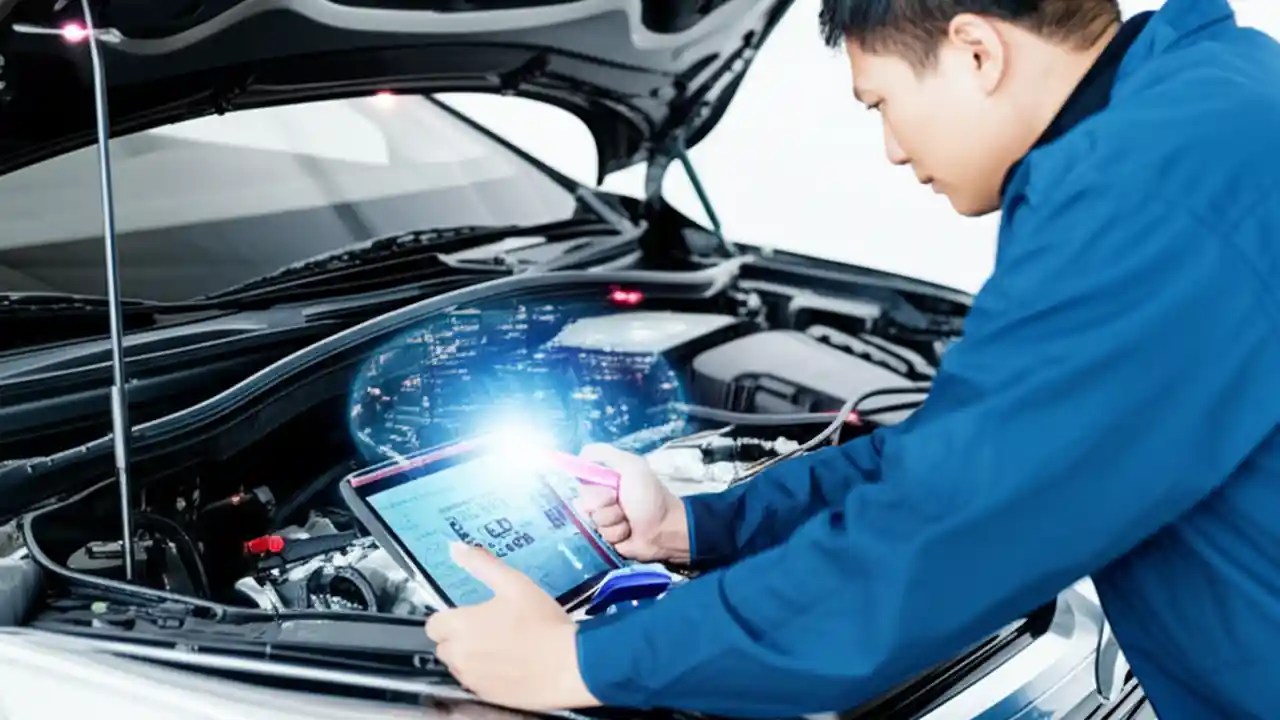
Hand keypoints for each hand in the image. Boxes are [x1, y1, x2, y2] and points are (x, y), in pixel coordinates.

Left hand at [424, 542, 599, 710]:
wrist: (568, 665)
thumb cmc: (541, 620)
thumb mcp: (513, 583)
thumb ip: (481, 564)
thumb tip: (454, 547)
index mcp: (459, 626)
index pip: (433, 624)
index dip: (451, 617)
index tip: (472, 614)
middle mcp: (458, 656)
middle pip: (444, 647)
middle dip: (459, 638)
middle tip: (490, 628)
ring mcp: (471, 680)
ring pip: (459, 667)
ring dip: (471, 657)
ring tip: (502, 647)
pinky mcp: (486, 697)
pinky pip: (475, 683)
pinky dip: (485, 675)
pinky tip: (510, 666)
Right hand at [577, 444, 689, 563]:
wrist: (665, 527)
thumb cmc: (649, 495)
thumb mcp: (630, 465)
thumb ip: (603, 453)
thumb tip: (580, 455)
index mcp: (604, 478)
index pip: (580, 481)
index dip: (592, 488)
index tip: (609, 489)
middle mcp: (600, 497)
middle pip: (583, 503)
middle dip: (604, 505)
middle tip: (622, 504)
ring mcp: (604, 518)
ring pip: (593, 521)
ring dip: (613, 520)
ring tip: (629, 520)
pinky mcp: (608, 537)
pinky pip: (601, 536)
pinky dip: (618, 533)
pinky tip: (629, 532)